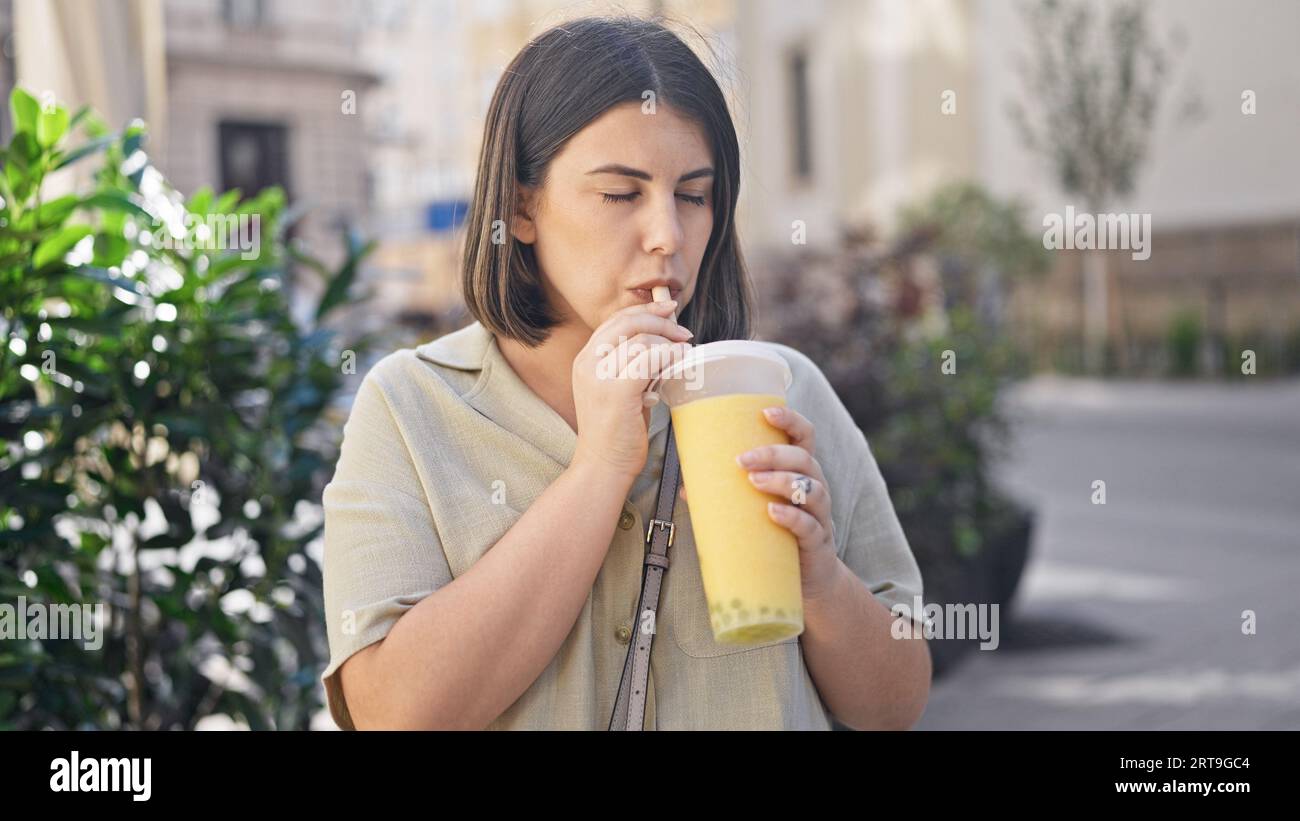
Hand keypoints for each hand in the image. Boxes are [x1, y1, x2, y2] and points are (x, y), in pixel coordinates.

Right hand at [571, 299, 693, 480]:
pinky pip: (649, 359)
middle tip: (683, 332)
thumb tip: (666, 343)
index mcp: (585, 360)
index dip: (645, 310)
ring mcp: (599, 377)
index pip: (616, 320)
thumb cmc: (617, 431)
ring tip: (685, 353)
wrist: (603, 466)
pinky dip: (670, 355)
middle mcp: (587, 363)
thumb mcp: (619, 389)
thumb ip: (633, 365)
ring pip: (641, 339)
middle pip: (627, 322)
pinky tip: (682, 361)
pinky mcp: (616, 392)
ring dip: (669, 342)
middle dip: (661, 320)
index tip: (669, 309)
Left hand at [735, 405, 841, 604]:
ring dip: (781, 480)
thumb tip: (687, 488)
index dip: (790, 419)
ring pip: (811, 489)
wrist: (806, 580)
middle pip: (804, 459)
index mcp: (800, 471)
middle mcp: (815, 487)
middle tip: (742, 460)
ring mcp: (819, 514)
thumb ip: (729, 495)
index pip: (804, 436)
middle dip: (774, 454)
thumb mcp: (756, 508)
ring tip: (753, 482)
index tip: (765, 412)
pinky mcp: (818, 541)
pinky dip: (792, 516)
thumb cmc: (777, 533)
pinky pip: (810, 525)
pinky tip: (772, 512)